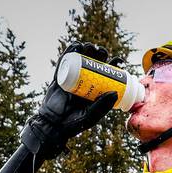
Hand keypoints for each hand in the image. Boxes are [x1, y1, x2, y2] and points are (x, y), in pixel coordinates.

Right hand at [21, 42, 118, 159]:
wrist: (53, 126)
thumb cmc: (74, 123)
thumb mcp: (91, 115)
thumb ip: (102, 106)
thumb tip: (115, 92)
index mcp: (94, 91)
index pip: (106, 75)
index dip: (112, 66)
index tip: (118, 60)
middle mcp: (84, 83)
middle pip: (93, 64)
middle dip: (98, 55)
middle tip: (102, 52)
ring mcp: (71, 79)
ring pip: (80, 60)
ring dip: (85, 51)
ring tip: (89, 46)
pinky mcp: (59, 78)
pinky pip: (64, 63)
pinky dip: (69, 52)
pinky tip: (76, 46)